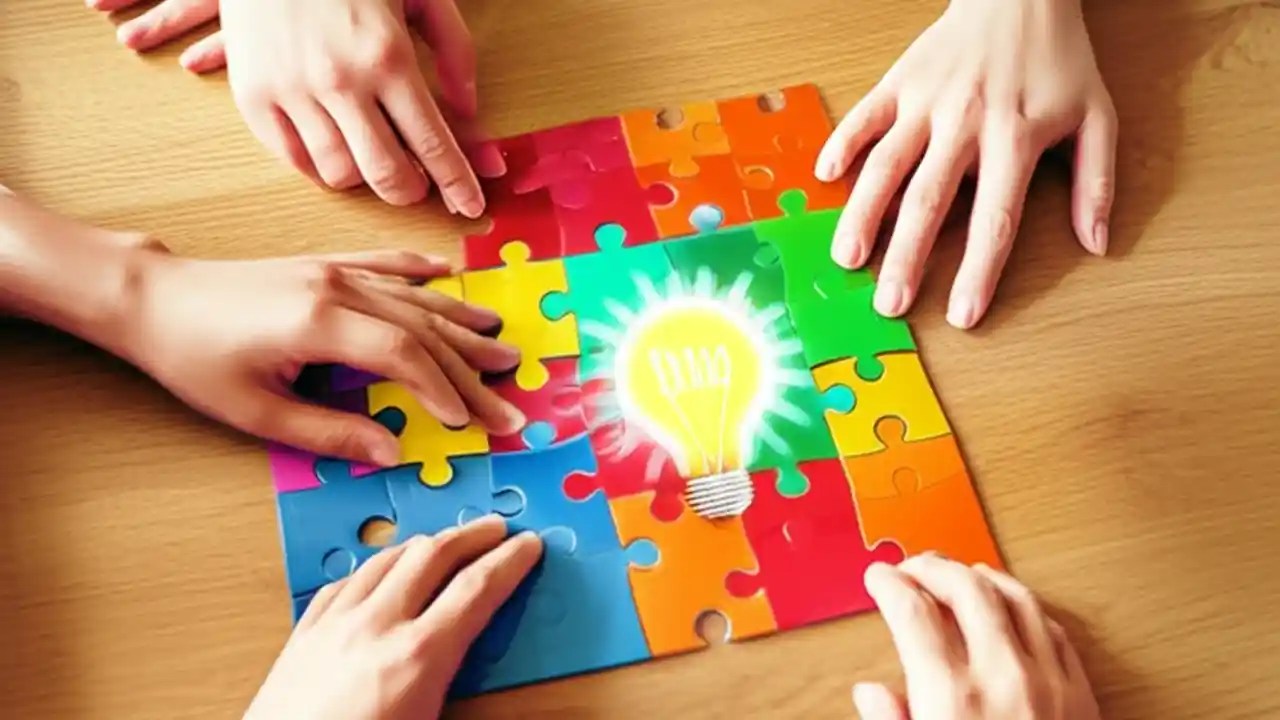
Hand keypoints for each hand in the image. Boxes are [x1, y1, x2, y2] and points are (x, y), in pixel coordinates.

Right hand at [94, 0, 493, 211]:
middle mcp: (340, 81)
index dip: (457, 184)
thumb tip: (468, 112)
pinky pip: (293, 160)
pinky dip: (319, 166)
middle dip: (411, 191)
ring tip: (372, 155)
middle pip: (386, 174)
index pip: (433, 144)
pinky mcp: (253, 96)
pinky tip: (335, 148)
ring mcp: (292, 91)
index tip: (471, 206)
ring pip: (339, 174)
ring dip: (364, 178)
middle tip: (418, 184)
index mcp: (388, 57)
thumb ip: (455, 51)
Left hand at [123, 244, 524, 464]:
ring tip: (502, 339)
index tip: (468, 422)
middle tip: (512, 395)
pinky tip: (449, 275)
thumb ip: (328, 433)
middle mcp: (336, 288)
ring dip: (461, 320)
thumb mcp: (255, 411)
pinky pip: (384, 264)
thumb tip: (389, 451)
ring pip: (414, 296)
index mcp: (320, 323)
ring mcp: (332, 270)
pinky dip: (420, 271)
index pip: (404, 355)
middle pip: (422, 328)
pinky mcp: (322, 263)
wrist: (152, 299)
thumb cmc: (195, 357)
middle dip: (470, 366)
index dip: (443, 390)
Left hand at [246, 516, 542, 719]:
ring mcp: (335, 625)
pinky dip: (374, 566)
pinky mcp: (304, 634)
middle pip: (434, 556)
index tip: (528, 545)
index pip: (477, 589)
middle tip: (495, 529)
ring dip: (424, 543)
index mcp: (419, 657)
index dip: (509, 562)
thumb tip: (504, 699)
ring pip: (387, 558)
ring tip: (444, 542)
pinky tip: (380, 570)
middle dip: (471, 536)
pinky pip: (345, 581)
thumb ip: (465, 692)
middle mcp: (377, 627)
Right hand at [817, 0, 1116, 329]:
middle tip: (889, 305)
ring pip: (888, 165)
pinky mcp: (899, 82)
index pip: (995, 218)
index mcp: (1017, 137)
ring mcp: (926, 102)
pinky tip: (825, 179)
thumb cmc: (1058, 60)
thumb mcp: (1097, 116)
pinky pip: (864, 117)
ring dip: (864, 214)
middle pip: (930, 201)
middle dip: (907, 258)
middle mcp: (967, 123)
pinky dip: (842, 145)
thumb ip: (1097, 181)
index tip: (961, 315)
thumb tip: (1096, 243)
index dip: (978, 271)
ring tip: (847, 258)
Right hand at [855, 555, 1101, 719]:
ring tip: (961, 575)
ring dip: (982, 577)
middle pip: (963, 588)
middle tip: (912, 567)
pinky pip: (1054, 630)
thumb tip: (873, 695)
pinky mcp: (1083, 698)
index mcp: (951, 697)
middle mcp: (1002, 677)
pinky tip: (1013, 611)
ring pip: (1015, 598)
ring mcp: (1049, 683)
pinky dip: (1027, 608)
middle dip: (931, 567)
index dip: (889, 584)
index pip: (912, 610)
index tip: (878, 578)